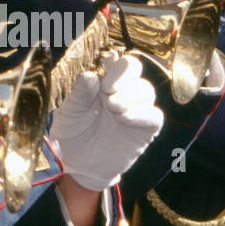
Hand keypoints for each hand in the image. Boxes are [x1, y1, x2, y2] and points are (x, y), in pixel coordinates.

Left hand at [49, 53, 163, 191]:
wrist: (78, 163)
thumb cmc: (73, 133)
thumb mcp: (70, 111)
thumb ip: (80, 93)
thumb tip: (91, 75)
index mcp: (104, 81)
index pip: (118, 61)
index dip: (114, 64)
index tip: (103, 73)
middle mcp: (123, 91)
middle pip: (135, 69)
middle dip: (123, 76)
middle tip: (107, 91)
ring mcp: (135, 109)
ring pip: (146, 91)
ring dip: (129, 96)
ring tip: (112, 108)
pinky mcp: (145, 130)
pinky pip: (155, 116)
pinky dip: (142, 114)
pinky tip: (125, 118)